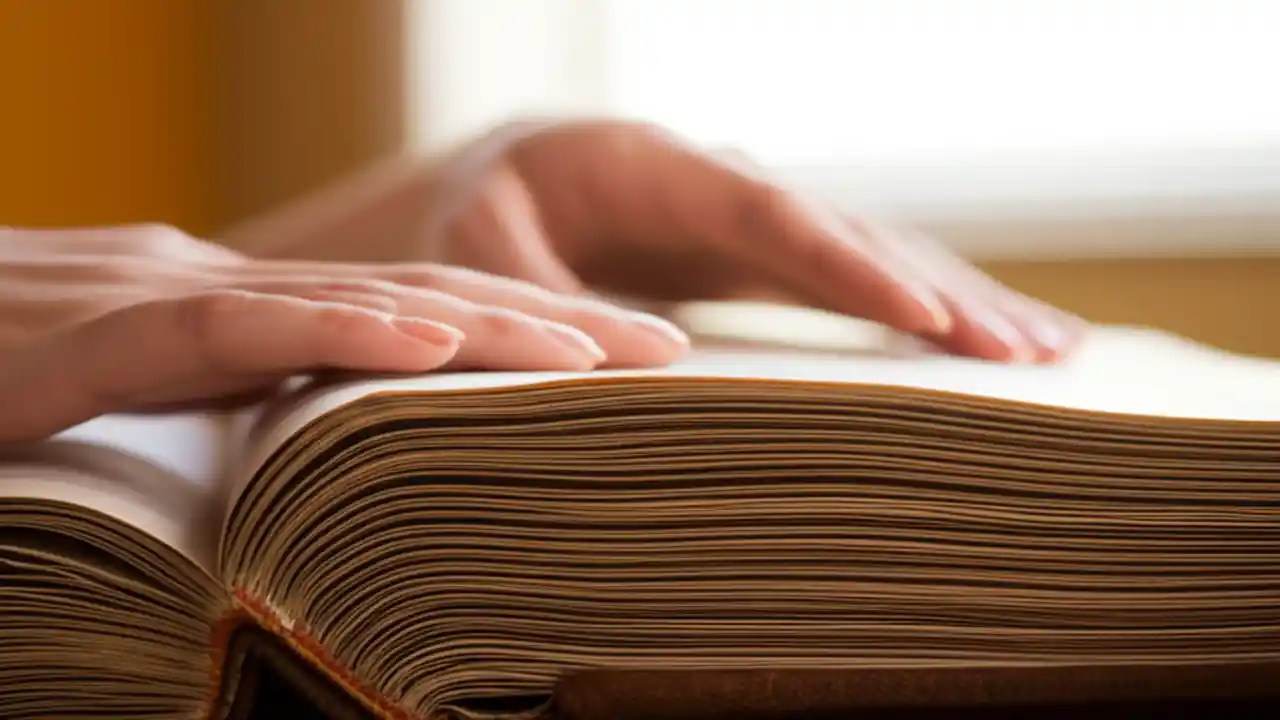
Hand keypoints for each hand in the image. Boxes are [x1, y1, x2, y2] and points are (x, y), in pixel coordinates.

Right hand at [0, 225, 687, 441]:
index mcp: (243, 306)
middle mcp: (222, 284)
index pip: (413, 314)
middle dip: (549, 326)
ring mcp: (162, 298)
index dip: (525, 331)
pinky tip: (431, 346)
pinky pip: (234, 330)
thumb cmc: (1, 377)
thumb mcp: (143, 393)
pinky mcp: (98, 336)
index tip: (625, 361)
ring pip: (355, 304)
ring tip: (599, 352)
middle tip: (668, 354)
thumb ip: (233, 396)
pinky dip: (338, 333)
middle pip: (419, 299)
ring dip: (486, 325)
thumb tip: (323, 421)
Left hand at [229, 120, 1084, 362]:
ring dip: (960, 300)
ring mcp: (759, 222)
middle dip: (939, 291)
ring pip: (877, 251)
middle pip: (851, 234)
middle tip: (1028, 353)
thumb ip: (544, 293)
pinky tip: (993, 340)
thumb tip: (639, 358)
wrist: (506, 182)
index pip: (771, 218)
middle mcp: (730, 190)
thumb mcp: (483, 250)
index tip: (923, 316)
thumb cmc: (486, 215)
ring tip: (1051, 352)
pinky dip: (929, 307)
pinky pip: (862, 277)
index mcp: (660, 174)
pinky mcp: (770, 260)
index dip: (849, 265)